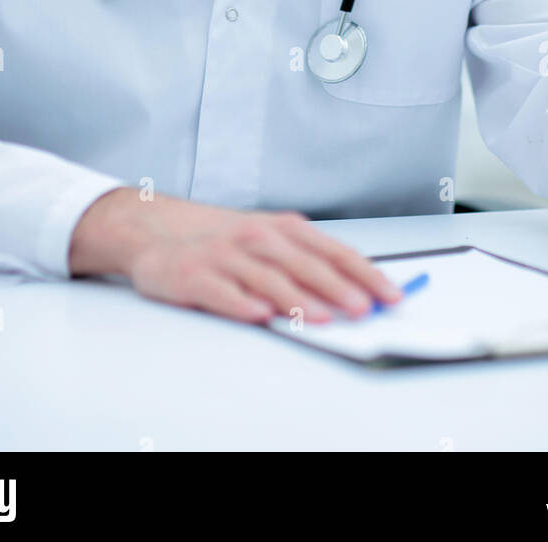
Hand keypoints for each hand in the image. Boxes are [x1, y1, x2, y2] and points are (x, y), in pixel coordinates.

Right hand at [70, 188, 403, 324]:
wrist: (157, 230)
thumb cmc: (224, 241)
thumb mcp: (269, 240)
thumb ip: (308, 263)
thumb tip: (357, 292)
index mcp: (283, 229)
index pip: (334, 251)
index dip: (364, 273)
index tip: (390, 294)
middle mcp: (257, 238)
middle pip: (304, 264)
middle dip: (338, 287)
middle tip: (363, 308)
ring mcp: (225, 255)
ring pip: (267, 278)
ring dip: (297, 299)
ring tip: (323, 317)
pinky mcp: (194, 275)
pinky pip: (221, 291)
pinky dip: (241, 302)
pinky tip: (259, 315)